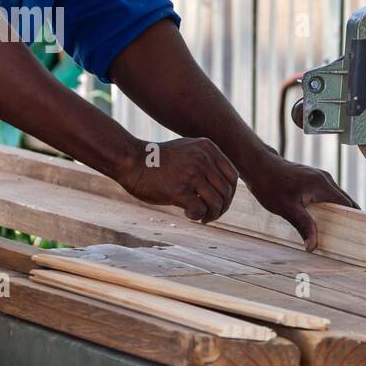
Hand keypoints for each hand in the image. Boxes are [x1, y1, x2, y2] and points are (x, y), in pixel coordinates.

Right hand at [116, 137, 238, 222]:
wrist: (131, 162)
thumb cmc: (159, 160)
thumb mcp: (188, 149)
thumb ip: (207, 160)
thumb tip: (227, 185)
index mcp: (208, 148)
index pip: (233, 176)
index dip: (230, 193)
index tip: (221, 202)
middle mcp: (202, 159)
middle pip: (227, 191)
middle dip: (222, 207)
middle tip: (211, 214)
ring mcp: (191, 174)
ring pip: (217, 202)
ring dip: (212, 215)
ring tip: (202, 217)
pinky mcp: (179, 190)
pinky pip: (200, 210)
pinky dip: (197, 216)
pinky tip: (188, 215)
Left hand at [242, 150, 356, 250]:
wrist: (258, 165)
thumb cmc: (270, 184)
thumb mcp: (287, 208)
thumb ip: (303, 225)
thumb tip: (313, 246)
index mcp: (322, 185)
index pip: (348, 204)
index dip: (354, 219)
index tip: (358, 234)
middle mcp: (325, 179)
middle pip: (345, 201)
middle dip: (348, 218)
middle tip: (348, 239)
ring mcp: (319, 178)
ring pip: (336, 199)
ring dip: (337, 213)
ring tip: (336, 232)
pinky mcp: (312, 180)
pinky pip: (327, 196)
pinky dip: (328, 208)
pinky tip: (322, 220)